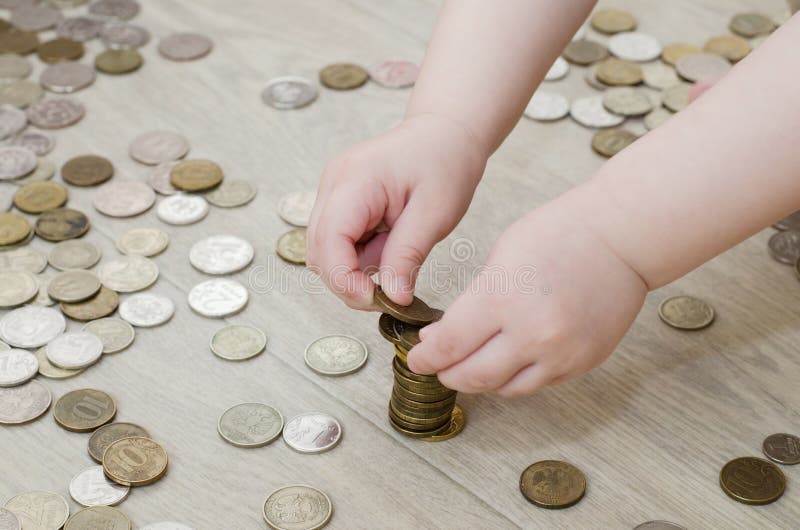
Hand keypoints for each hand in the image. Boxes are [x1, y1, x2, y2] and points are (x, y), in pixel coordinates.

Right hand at [307, 113, 487, 308]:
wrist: (446, 133)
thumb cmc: (445, 162)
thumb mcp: (435, 213)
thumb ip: (408, 256)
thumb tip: (394, 298)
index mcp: (354, 180)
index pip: (329, 241)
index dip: (344, 279)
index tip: (376, 300)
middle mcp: (333, 184)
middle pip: (318, 251)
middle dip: (348, 280)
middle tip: (390, 292)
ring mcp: (332, 190)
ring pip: (324, 250)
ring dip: (354, 268)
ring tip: (395, 257)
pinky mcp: (339, 200)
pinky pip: (337, 241)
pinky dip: (359, 256)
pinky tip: (387, 246)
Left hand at [407, 201, 647, 396]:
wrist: (621, 238)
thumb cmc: (558, 234)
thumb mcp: (499, 258)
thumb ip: (471, 302)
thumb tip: (441, 336)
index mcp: (502, 299)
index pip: (448, 345)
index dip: (425, 357)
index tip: (416, 358)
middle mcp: (532, 334)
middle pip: (472, 376)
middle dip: (446, 373)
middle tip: (437, 366)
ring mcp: (561, 353)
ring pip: (503, 388)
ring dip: (479, 380)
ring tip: (469, 364)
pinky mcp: (582, 363)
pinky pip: (536, 384)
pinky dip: (513, 377)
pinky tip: (505, 361)